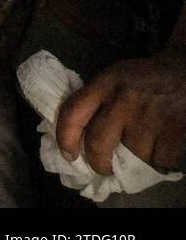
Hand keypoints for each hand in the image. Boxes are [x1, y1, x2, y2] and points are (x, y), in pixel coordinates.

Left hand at [55, 50, 185, 174]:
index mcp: (104, 84)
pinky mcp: (174, 130)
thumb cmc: (145, 78)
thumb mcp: (115, 78)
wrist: (184, 71)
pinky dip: (160, 162)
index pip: (72, 113)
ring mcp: (149, 117)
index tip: (68, 155)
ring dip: (135, 162)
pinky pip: (160, 160)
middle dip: (98, 164)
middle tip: (104, 168)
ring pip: (132, 156)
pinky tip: (160, 150)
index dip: (65, 138)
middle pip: (98, 144)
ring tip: (140, 152)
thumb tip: (79, 137)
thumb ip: (97, 100)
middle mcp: (123, 100)